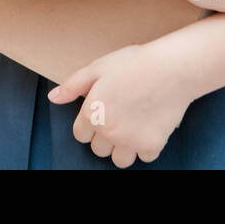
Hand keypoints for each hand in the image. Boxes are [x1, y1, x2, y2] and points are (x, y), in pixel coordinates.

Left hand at [47, 36, 197, 168]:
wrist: (171, 68)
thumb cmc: (134, 63)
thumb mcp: (97, 67)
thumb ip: (72, 85)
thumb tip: (53, 98)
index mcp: (92, 113)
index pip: (81, 134)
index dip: (89, 124)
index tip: (101, 113)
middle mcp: (109, 131)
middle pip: (98, 149)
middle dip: (105, 137)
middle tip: (118, 118)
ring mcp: (131, 141)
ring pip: (119, 160)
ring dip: (123, 148)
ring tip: (131, 128)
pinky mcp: (152, 145)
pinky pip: (144, 157)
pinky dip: (146, 147)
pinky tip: (148, 128)